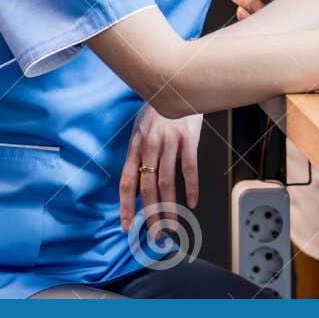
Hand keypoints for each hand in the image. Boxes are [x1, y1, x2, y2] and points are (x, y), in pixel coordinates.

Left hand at [119, 104, 201, 238]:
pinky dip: (190, 187)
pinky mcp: (188, 139)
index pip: (127, 182)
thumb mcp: (141, 128)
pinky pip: (188, 168)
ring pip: (167, 183)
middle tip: (155, 235)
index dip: (126, 207)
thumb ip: (139, 154)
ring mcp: (169, 143)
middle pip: (147, 188)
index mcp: (135, 146)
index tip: (127, 226)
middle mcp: (149, 146)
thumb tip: (137, 184)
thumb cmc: (159, 108)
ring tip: (172, 226)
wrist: (176, 82)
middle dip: (150, 215)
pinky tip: (192, 202)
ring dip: (169, 209)